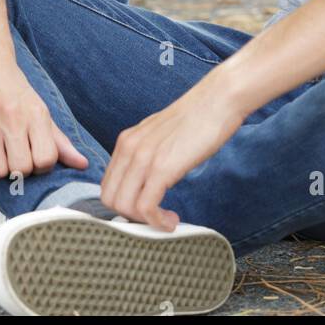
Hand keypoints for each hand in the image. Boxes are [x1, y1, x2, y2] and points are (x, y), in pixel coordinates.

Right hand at [0, 59, 90, 183]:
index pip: (46, 160)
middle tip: (12, 154)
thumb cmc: (11, 87)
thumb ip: (59, 140)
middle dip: (18, 168)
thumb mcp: (38, 108)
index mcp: (35, 113)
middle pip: (21, 169)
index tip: (32, 156)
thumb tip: (82, 164)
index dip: (40, 165)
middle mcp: (12, 117)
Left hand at [99, 73, 244, 229]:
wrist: (217, 100)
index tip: (144, 212)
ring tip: (166, 220)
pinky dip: (157, 221)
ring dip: (144, 223)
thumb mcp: (160, 137)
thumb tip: (145, 182)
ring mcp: (143, 157)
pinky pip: (145, 207)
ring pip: (123, 206)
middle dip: (130, 217)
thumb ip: (147, 155)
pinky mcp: (162, 167)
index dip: (123, 205)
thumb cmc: (195, 121)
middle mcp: (128, 148)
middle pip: (110, 198)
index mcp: (126, 141)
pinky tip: (172, 220)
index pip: (107, 185)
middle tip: (154, 219)